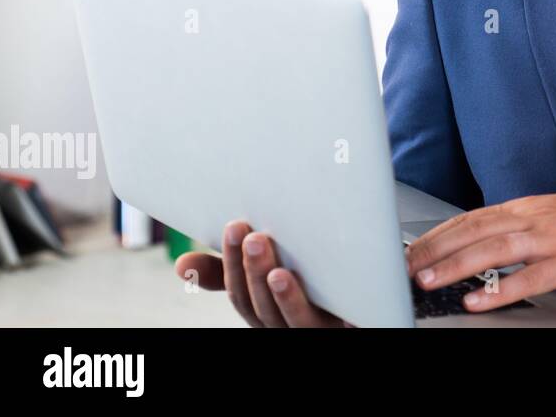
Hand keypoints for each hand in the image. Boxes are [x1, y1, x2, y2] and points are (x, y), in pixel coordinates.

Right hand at [173, 220, 350, 327]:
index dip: (231, 264)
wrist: (373, 295)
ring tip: (276, 266)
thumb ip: (233, 268)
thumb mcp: (271, 269)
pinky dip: (331, 313)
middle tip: (253, 237)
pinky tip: (322, 296)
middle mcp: (288, 325)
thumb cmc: (314, 276)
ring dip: (282, 294)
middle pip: (262, 309)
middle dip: (253, 273)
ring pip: (293, 321)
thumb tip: (182, 266)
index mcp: (267, 310)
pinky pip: (340, 324)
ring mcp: (319, 328)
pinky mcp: (352, 327)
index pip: (240, 295)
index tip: (233, 227)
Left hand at [405, 191, 555, 311]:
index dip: (440, 232)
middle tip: (407, 265)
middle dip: (436, 248)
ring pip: (495, 249)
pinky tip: (478, 299)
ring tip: (428, 280)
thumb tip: (485, 239)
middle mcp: (536, 218)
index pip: (474, 216)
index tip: (413, 247)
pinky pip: (529, 278)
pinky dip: (500, 289)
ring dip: (457, 265)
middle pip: (476, 229)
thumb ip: (523, 225)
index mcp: (531, 207)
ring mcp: (553, 239)